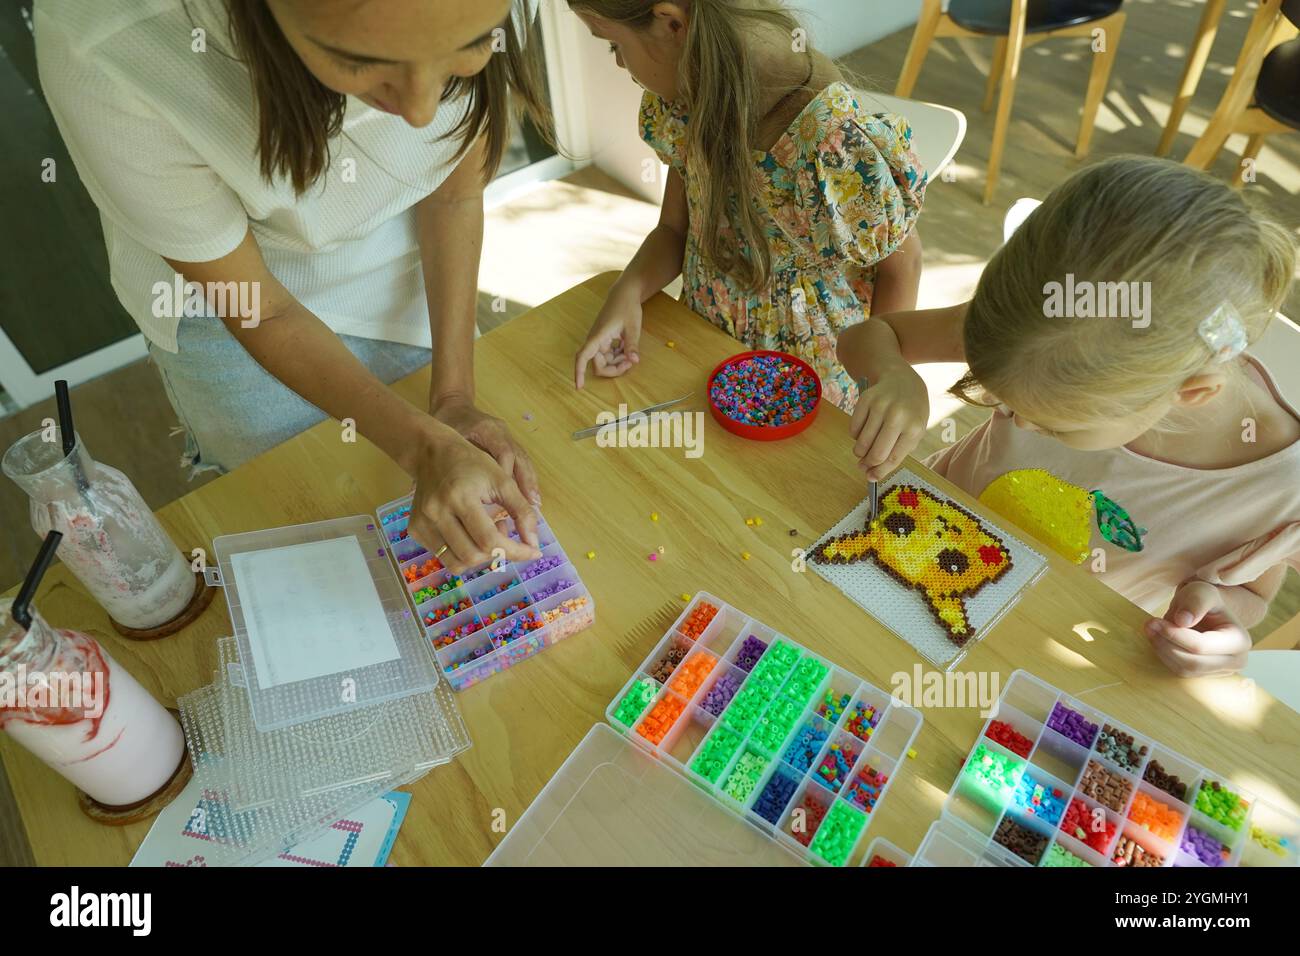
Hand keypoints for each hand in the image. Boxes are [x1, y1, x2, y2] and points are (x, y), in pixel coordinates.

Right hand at [408, 422, 541, 573]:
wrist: (431, 452)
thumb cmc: (470, 463)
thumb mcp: (502, 480)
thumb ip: (521, 511)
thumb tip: (533, 545)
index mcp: (460, 497)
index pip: (489, 539)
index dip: (515, 551)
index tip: (533, 552)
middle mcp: (436, 512)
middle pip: (472, 555)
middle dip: (497, 552)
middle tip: (504, 529)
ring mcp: (422, 523)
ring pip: (457, 563)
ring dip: (480, 556)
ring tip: (487, 532)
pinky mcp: (415, 530)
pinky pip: (443, 557)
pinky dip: (463, 553)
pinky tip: (470, 532)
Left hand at [432, 397, 540, 508]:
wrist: (454, 406)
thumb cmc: (447, 421)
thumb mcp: (446, 437)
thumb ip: (453, 457)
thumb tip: (458, 487)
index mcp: (487, 428)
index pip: (503, 451)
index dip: (506, 473)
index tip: (505, 494)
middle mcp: (501, 431)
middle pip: (519, 456)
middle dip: (526, 481)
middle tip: (531, 503)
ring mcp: (507, 436)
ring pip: (523, 459)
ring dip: (530, 481)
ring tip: (535, 503)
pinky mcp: (508, 442)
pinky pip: (521, 460)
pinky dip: (527, 477)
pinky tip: (530, 495)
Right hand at [575, 283, 642, 387]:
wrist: (624, 294)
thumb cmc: (627, 307)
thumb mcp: (633, 326)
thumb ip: (632, 345)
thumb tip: (634, 361)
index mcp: (598, 336)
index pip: (583, 356)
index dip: (579, 372)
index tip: (579, 387)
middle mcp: (595, 340)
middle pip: (599, 365)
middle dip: (614, 369)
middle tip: (631, 361)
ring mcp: (599, 341)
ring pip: (605, 361)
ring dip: (618, 363)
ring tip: (631, 353)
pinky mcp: (604, 341)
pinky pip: (609, 355)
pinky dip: (618, 356)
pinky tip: (627, 349)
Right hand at [850, 365, 929, 480]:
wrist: (903, 380)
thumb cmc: (910, 412)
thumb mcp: (914, 431)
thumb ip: (896, 453)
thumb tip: (871, 474)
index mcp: (914, 428)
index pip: (893, 458)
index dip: (880, 472)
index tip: (871, 478)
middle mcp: (898, 416)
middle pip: (876, 453)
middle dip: (868, 464)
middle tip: (864, 466)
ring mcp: (880, 406)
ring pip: (862, 443)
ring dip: (860, 451)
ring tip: (864, 449)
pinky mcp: (865, 400)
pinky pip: (853, 429)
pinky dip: (856, 436)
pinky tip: (864, 430)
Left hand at [1143, 581, 1251, 677]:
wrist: (1204, 610)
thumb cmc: (1203, 600)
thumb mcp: (1201, 592)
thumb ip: (1195, 602)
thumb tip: (1182, 621)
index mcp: (1239, 640)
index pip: (1201, 646)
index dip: (1174, 635)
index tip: (1153, 621)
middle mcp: (1235, 661)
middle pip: (1194, 662)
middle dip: (1166, 645)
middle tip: (1148, 626)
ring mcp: (1220, 671)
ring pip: (1185, 669)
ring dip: (1163, 651)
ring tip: (1151, 630)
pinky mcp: (1204, 674)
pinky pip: (1181, 671)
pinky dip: (1166, 656)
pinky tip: (1158, 640)